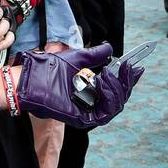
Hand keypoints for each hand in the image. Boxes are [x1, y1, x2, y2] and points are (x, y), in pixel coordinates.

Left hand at [15, 43, 143, 128]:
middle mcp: (91, 102)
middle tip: (127, 67)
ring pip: (116, 106)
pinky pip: (104, 112)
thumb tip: (109, 48)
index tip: (136, 67)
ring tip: (110, 73)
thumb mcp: (77, 57)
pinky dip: (108, 96)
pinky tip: (103, 81)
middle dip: (127, 82)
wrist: (30, 78)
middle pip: (120, 98)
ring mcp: (87, 112)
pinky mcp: (82, 119)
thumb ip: (95, 55)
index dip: (128, 79)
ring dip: (118, 89)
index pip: (115, 88)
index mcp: (90, 89)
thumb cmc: (48, 69)